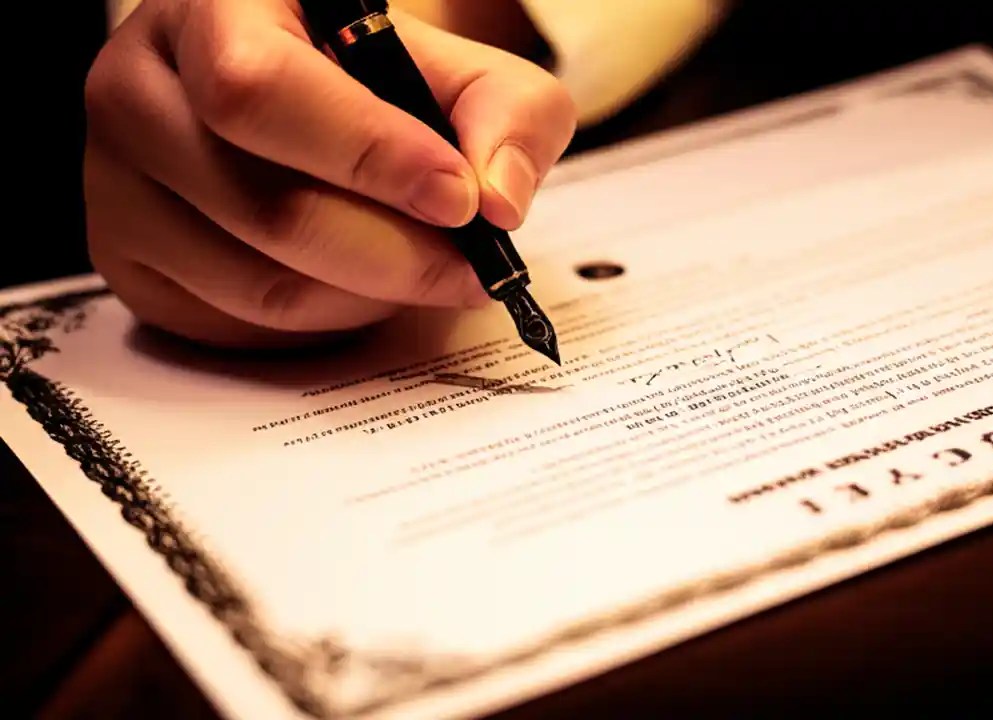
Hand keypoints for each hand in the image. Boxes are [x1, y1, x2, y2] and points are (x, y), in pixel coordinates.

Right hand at [84, 0, 575, 347]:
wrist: (303, 109)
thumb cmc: (373, 82)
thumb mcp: (459, 72)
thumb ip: (507, 115)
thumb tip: (499, 200)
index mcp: (213, 9)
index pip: (262, 92)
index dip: (370, 156)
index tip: (459, 199)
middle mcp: (139, 88)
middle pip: (265, 208)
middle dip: (394, 254)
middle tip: (470, 266)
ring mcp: (118, 183)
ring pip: (258, 283)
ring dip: (368, 295)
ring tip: (420, 268)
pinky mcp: (128, 261)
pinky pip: (239, 326)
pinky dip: (325, 321)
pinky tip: (360, 284)